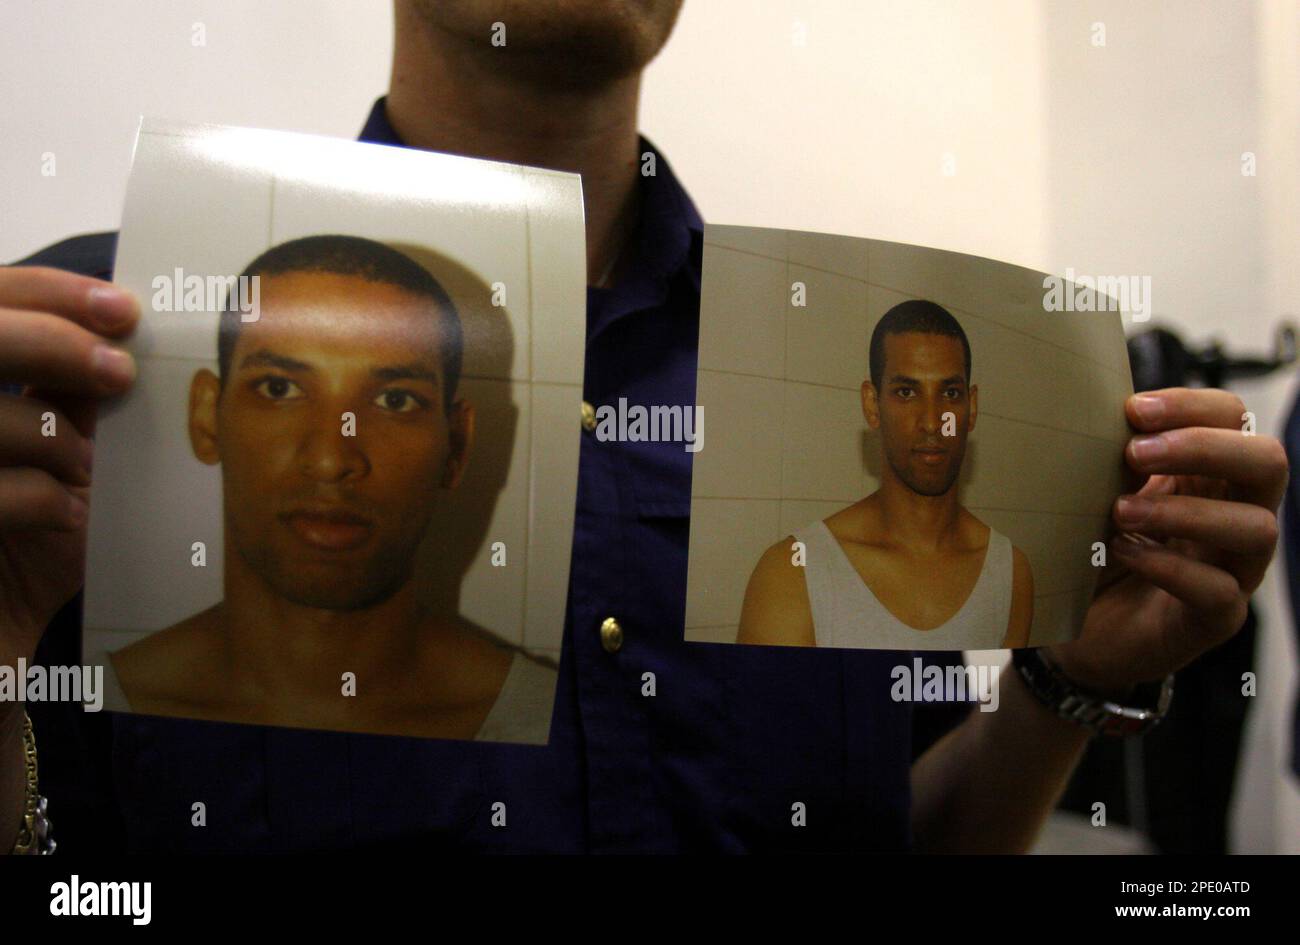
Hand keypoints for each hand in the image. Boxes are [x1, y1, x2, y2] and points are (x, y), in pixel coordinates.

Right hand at [0, 266, 138, 672]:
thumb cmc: (33, 545)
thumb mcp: (63, 462)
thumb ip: (76, 399)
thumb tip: (131, 334)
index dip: (45, 292)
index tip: (122, 307)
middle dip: (49, 341)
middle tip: (119, 370)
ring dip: (51, 435)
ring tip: (88, 472)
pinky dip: (40, 497)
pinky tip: (72, 518)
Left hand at [1050, 387, 1286, 693]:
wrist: (1074, 630)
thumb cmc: (1093, 552)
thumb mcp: (1096, 494)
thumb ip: (1108, 457)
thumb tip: (1089, 410)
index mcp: (1208, 474)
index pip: (1234, 419)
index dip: (1192, 406)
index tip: (1133, 410)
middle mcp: (1235, 516)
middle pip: (1267, 463)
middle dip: (1203, 447)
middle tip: (1135, 453)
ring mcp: (1233, 569)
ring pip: (1256, 528)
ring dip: (1186, 511)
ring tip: (1121, 511)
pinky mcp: (1214, 618)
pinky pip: (1218, 589)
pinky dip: (1168, 566)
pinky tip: (1125, 553)